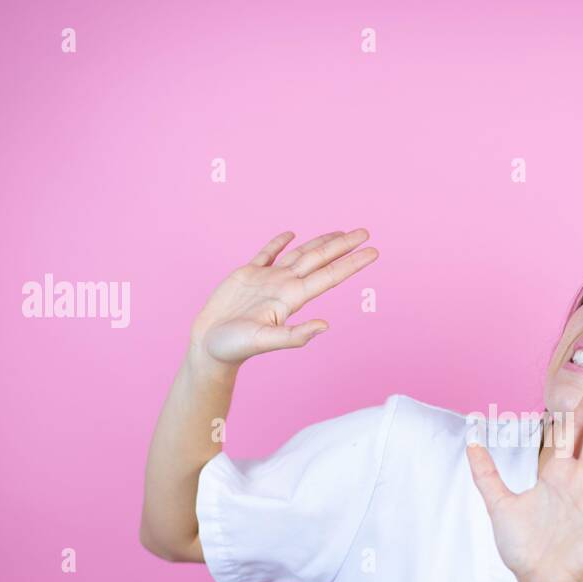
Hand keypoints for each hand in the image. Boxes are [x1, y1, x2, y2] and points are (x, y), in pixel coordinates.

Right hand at [190, 228, 378, 370]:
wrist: (209, 346)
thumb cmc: (235, 347)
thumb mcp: (266, 341)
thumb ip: (295, 335)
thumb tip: (325, 326)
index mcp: (292, 298)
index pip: (329, 276)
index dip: (351, 263)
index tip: (373, 251)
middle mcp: (285, 286)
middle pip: (320, 260)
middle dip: (343, 245)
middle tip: (366, 232)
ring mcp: (268, 279)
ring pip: (300, 255)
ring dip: (320, 243)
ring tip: (340, 232)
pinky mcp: (248, 275)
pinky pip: (267, 254)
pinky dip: (279, 243)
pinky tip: (291, 235)